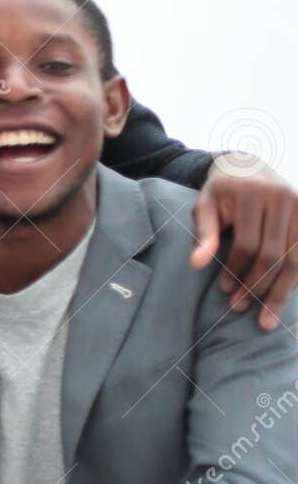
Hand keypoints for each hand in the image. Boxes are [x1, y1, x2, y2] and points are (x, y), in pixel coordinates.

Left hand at [192, 156, 297, 330]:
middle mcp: (281, 197)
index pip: (247, 244)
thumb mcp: (205, 206)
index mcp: (252, 194)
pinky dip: (295, 278)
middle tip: (240, 308)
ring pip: (295, 258)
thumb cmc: (220, 191)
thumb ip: (204, 234)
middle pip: (274, 254)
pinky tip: (284, 296)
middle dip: (257, 286)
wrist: (246, 165)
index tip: (224, 291)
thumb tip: (195, 264)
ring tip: (266, 319)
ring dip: (280, 291)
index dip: (235, 270)